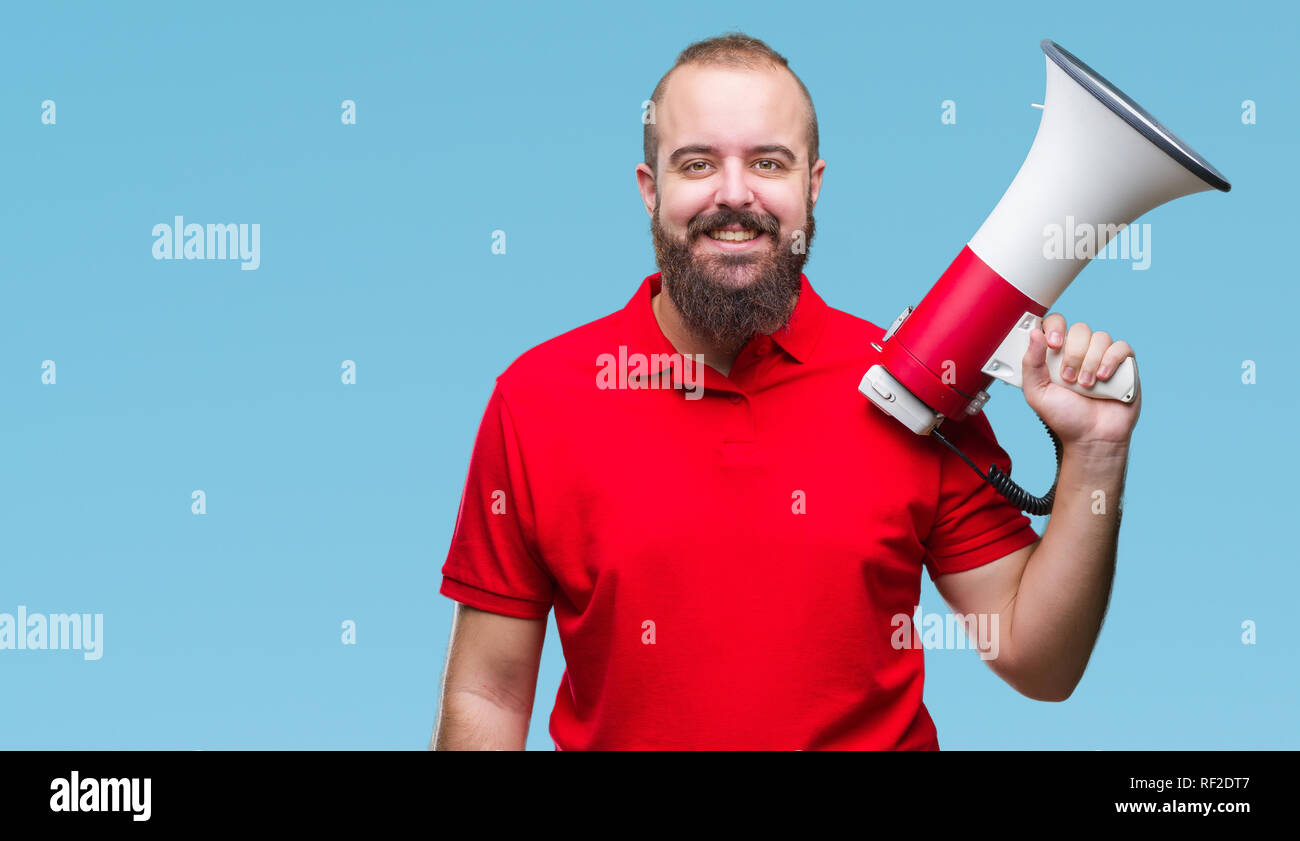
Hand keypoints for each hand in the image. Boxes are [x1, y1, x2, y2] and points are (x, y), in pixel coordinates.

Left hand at [1021, 313, 1140, 448]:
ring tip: (1086, 385)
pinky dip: (1111, 361)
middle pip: (1079, 329)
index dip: (1054, 328)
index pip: (1055, 323)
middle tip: (1068, 378)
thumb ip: (1031, 364)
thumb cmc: (1064, 417)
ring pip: (1100, 337)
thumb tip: (1035, 333)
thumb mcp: (1036, 393)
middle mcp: (1080, 351)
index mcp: (1056, 354)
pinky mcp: (1123, 364)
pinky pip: (1121, 347)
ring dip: (1091, 362)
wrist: (1091, 437)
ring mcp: (1102, 356)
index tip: (1053, 345)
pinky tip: (1104, 379)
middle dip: (1073, 354)